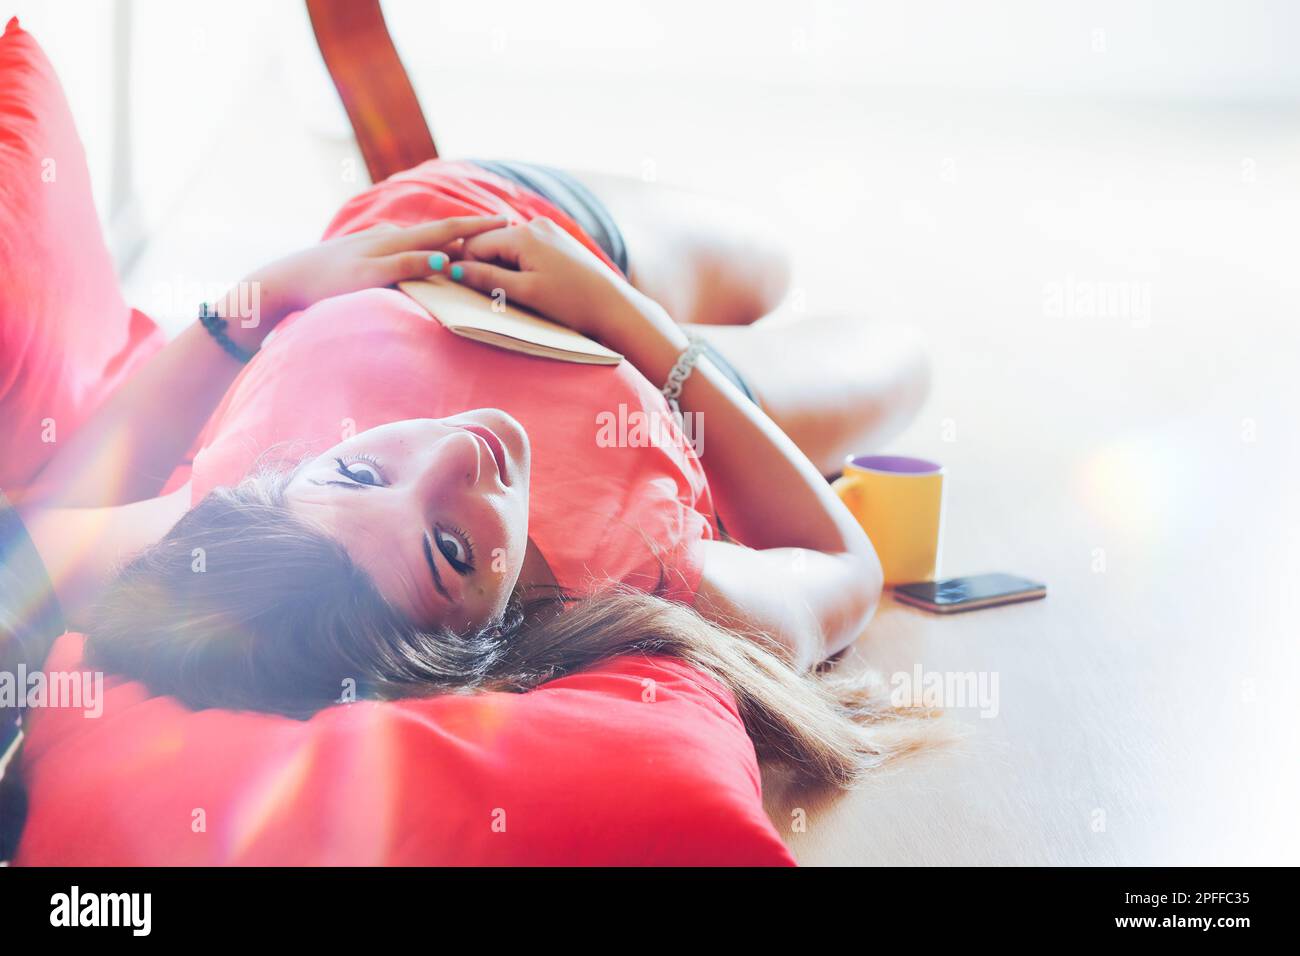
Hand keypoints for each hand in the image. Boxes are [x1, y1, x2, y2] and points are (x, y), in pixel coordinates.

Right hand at [223, 215, 509, 346]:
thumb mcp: (368, 269)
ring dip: (462, 238)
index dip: (472, 227)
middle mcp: (390, 239)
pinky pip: (400, 264)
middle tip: (513, 220)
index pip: (440, 231)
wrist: (285, 282)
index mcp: (393, 239)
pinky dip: (424, 261)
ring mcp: (378, 253)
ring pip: (428, 241)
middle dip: (478, 225)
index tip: (503, 224)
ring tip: (495, 233)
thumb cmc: (327, 282)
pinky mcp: (367, 271)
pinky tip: (446, 262)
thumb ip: (396, 266)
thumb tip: (426, 267)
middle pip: (443, 229)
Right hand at [450, 217, 637, 339]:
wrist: (614, 306)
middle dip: (486, 266)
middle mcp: (535, 224)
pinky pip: (525, 248)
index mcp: (523, 235)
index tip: (475, 292)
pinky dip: (520, 265)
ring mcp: (548, 230)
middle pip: (490, 242)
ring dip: (503, 268)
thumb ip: (486, 279)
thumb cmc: (571, 302)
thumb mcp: (524, 293)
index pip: (474, 244)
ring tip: (519, 293)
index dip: (468, 268)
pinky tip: (533, 285)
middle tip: (497, 295)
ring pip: (507, 246)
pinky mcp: (558, 240)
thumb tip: (452, 269)